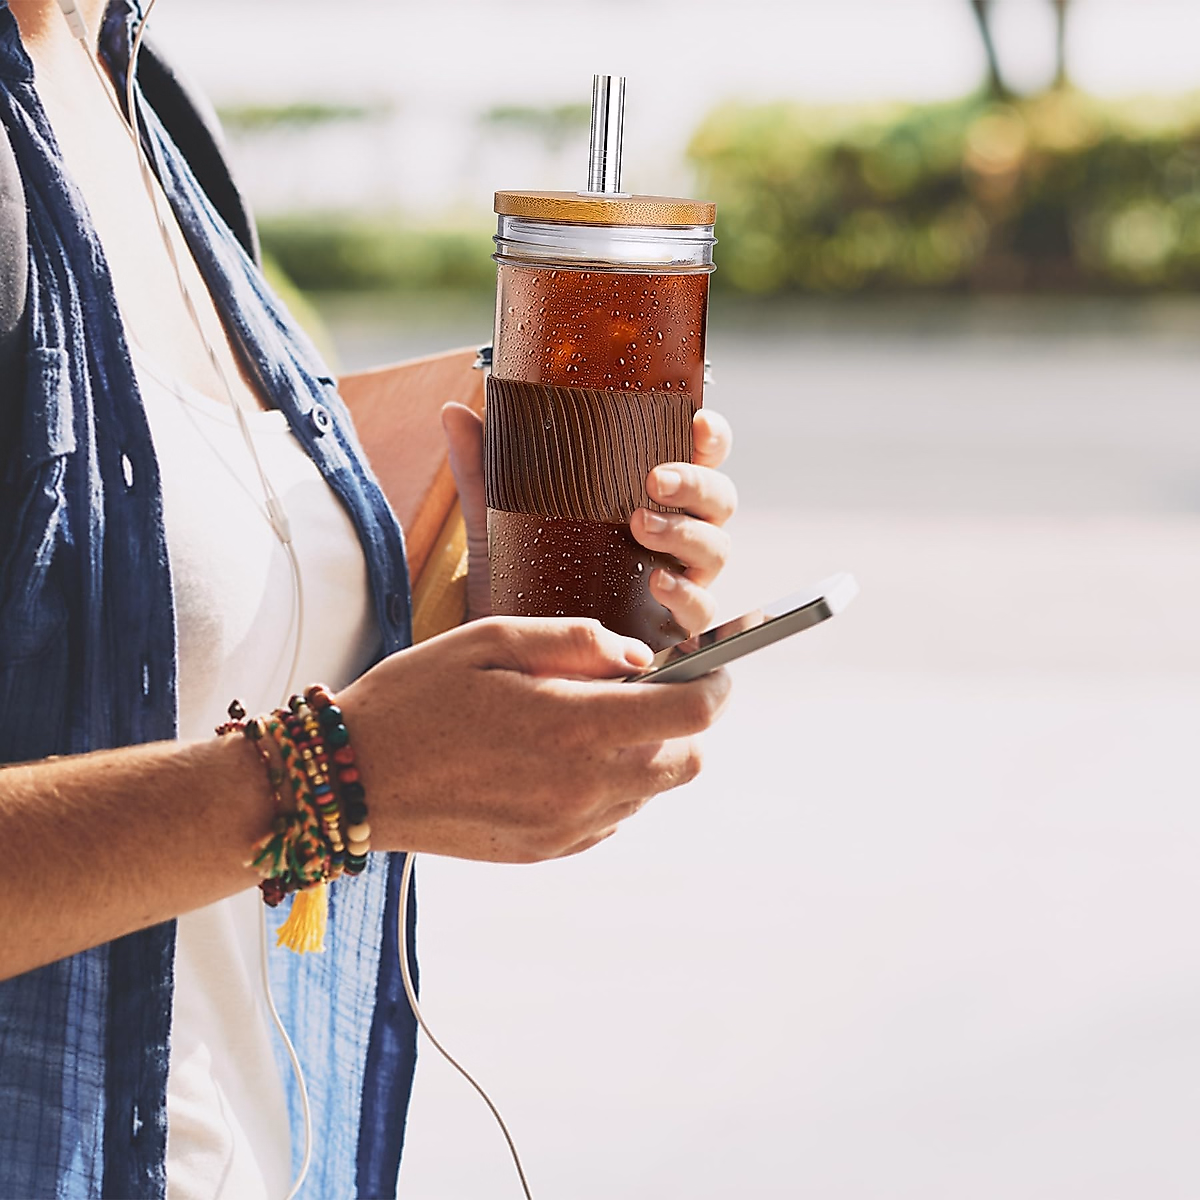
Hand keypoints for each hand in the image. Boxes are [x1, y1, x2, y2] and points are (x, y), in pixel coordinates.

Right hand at [339, 617, 730, 862]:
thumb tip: (640, 658)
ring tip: (588, 717)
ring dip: (644, 752)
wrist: (353, 781)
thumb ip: (577, 643)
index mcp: (572, 727)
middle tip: (648, 689)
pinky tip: (559, 755)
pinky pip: (612, 815)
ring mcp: (566, 827)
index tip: (714, 669)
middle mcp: (581, 788)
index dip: (716, 688)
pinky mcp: (547, 850)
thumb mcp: (491, 639)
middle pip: (685, 762)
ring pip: (651, 791)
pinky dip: (609, 782)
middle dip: (685, 722)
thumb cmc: (416, 697)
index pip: (689, 715)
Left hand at [443, 404, 737, 630]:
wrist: (515, 646)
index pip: (700, 455)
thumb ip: (483, 467)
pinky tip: (656, 581)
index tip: (695, 421)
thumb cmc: (523, 572)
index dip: (710, 436)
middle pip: (719, 499)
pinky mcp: (673, 626)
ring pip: (716, 549)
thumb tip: (455, 412)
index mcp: (653, 494)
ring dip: (686, 533)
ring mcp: (681, 578)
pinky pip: (700, 610)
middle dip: (696, 484)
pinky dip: (685, 594)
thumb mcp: (497, 518)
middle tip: (655, 480)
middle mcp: (677, 533)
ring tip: (640, 524)